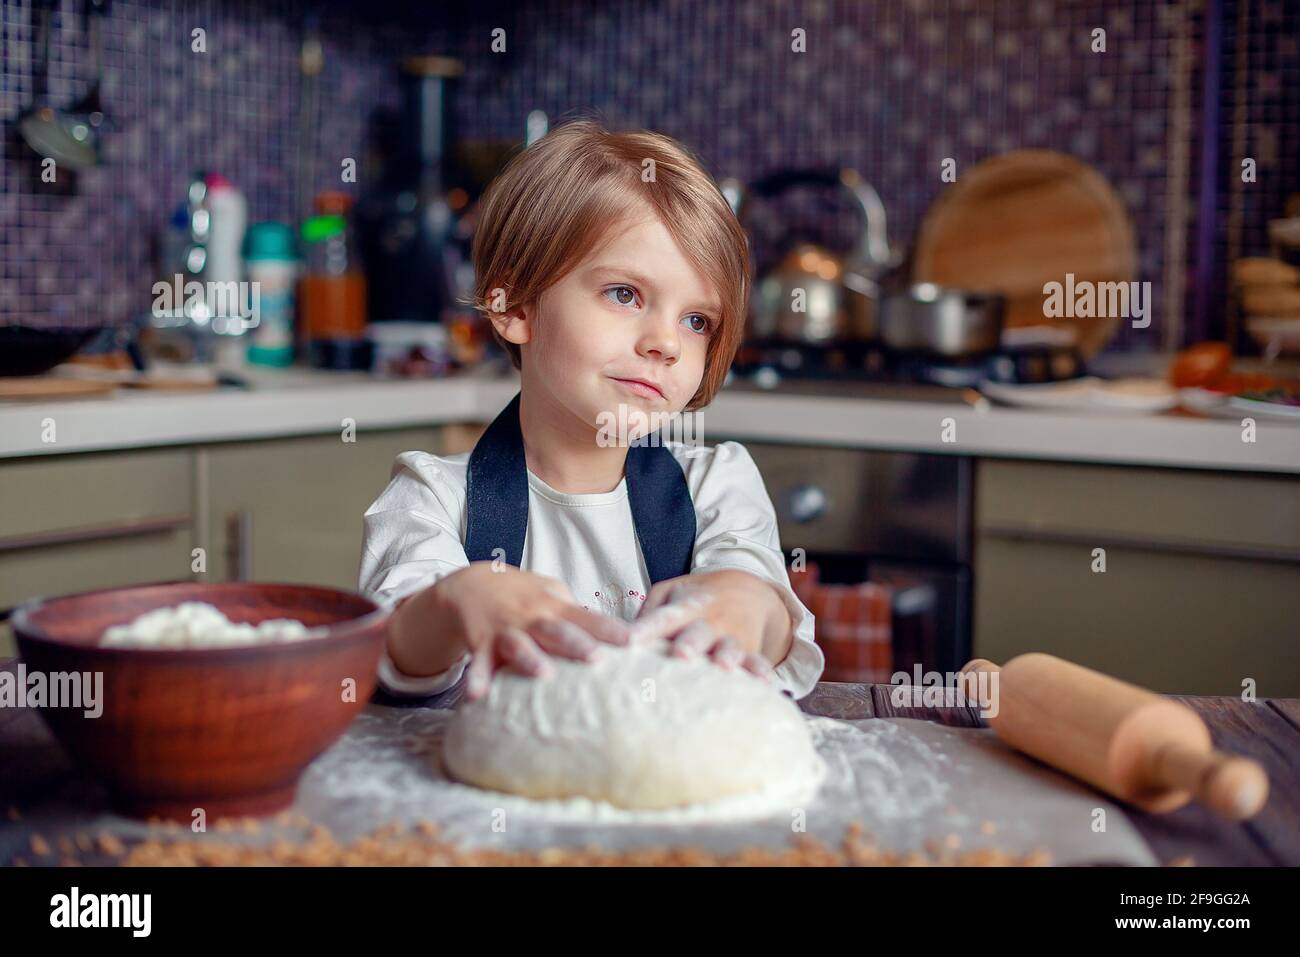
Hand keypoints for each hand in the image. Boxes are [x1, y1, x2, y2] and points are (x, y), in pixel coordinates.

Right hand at [435, 562, 632, 699]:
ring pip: (519, 645)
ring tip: (545, 675)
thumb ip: (577, 613)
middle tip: (597, 659)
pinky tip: (475, 696)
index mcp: (553, 606)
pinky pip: (479, 663)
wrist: (470, 584)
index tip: (634, 641)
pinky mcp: (481, 644)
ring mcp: (506, 630)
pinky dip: (476, 678)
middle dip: (576, 644)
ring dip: (531, 660)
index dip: (610, 629)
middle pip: (557, 631)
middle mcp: (532, 617)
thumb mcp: (551, 593)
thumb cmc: (521, 594)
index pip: (587, 618)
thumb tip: (610, 634)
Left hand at [627, 569, 786, 682]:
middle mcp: (709, 621)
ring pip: (730, 647)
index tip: (630, 640)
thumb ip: (648, 612)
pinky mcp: (751, 651)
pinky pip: (757, 660)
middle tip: (680, 654)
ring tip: (722, 666)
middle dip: (690, 643)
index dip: (648, 628)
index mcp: (686, 606)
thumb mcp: (669, 592)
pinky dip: (761, 670)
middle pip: (699, 632)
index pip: (664, 616)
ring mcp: (732, 636)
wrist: (747, 592)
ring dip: (726, 656)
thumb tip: (626, 638)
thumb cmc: (696, 599)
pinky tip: (763, 683)